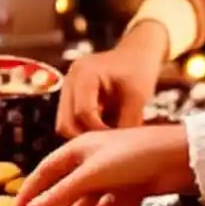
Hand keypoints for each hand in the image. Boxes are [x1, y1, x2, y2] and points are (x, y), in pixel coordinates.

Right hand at [14, 125, 194, 205]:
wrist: (180, 158)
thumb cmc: (134, 154)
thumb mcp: (92, 173)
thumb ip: (62, 192)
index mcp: (78, 149)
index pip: (45, 171)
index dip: (30, 190)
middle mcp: (92, 162)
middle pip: (64, 188)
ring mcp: (110, 178)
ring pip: (84, 201)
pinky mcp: (127, 191)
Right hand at [57, 22, 167, 137]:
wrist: (136, 54)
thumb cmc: (139, 71)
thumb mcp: (139, 96)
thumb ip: (127, 122)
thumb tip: (118, 151)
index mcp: (84, 73)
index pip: (83, 113)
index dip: (99, 132)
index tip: (118, 142)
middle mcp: (69, 80)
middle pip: (65, 124)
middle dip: (86, 139)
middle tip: (110, 146)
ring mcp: (67, 89)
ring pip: (65, 125)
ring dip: (84, 136)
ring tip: (108, 138)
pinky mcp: (69, 97)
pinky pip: (70, 122)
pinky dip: (85, 130)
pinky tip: (104, 131)